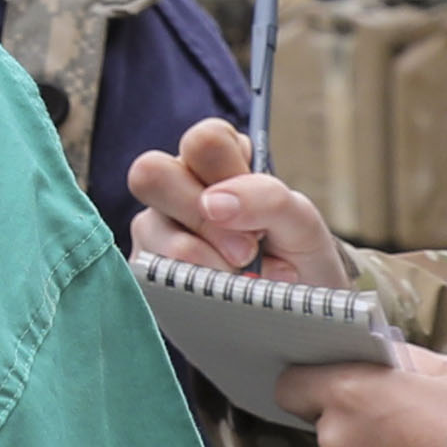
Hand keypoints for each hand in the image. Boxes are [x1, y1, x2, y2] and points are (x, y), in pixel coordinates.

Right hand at [128, 118, 342, 283]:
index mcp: (219, 157)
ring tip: (240, 279)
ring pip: (149, 228)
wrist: (292, 306)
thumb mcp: (301, 223)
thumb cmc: (296, 253)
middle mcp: (178, 182)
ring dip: (205, 262)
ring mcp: (155, 224)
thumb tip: (212, 203)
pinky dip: (193, 287)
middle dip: (204, 221)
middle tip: (245, 253)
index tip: (257, 221)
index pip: (203, 140)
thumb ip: (266, 199)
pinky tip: (218, 292)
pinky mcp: (145, 265)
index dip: (227, 179)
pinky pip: (150, 270)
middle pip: (150, 172)